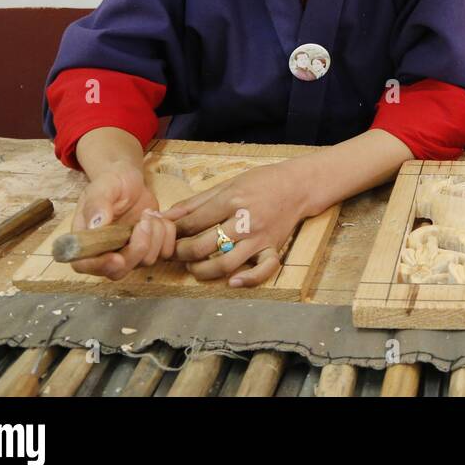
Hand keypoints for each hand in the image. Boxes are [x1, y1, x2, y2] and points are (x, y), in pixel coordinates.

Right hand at [72, 162, 176, 279]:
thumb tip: (95, 224)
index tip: (117, 259)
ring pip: (146, 261)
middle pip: (119, 271)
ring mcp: (128, 253)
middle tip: (144, 220)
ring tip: (149, 213)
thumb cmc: (111, 183)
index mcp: (86, 240)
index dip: (100, 266)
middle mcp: (105, 252)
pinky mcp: (149, 249)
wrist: (130, 181)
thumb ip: (97, 205)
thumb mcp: (102, 187)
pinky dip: (168, 234)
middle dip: (137, 247)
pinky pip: (164, 252)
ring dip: (154, 235)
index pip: (85, 265)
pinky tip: (161, 217)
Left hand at [164, 159, 314, 287]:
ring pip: (226, 263)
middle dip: (182, 253)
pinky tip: (232, 282)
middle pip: (204, 245)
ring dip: (203, 270)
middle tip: (175, 253)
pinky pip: (263, 270)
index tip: (167, 235)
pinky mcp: (274, 248)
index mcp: (232, 200)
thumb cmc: (261, 182)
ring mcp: (260, 237)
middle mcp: (245, 221)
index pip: (194, 222)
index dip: (174, 231)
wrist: (299, 185)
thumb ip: (196, 202)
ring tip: (193, 267)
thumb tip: (165, 215)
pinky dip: (248, 280)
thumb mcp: (228, 184)